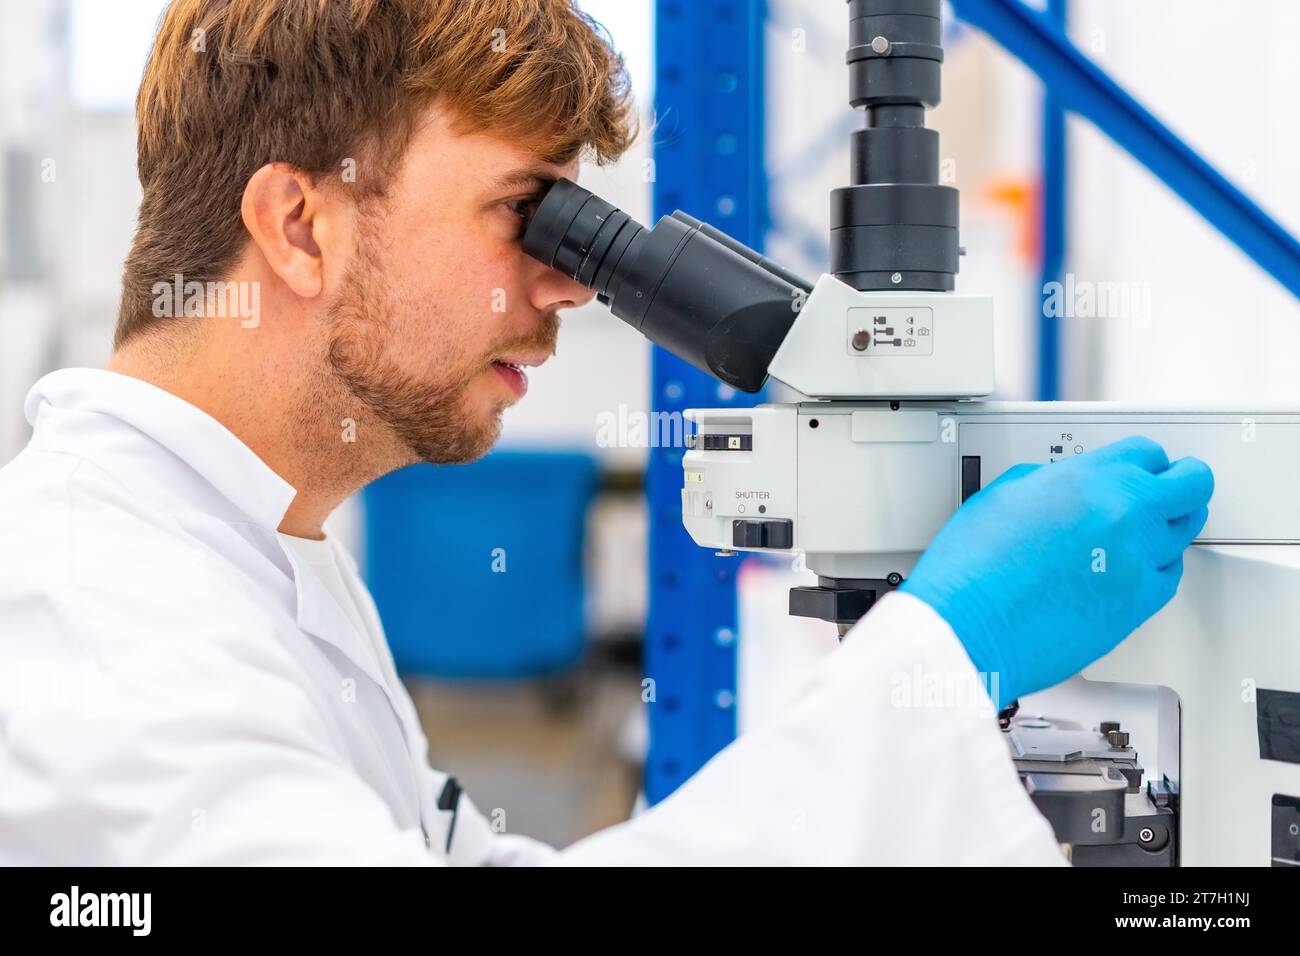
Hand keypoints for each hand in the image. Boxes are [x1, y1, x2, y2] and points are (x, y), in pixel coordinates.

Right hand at [900, 436, 1213, 708]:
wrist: (967, 626)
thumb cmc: (970, 571)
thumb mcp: (1000, 497)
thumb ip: (1045, 482)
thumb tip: (1061, 486)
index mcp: (1085, 478)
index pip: (1147, 454)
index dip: (1146, 463)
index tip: (1146, 471)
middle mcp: (1120, 512)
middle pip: (1191, 487)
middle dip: (1185, 486)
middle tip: (1177, 491)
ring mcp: (1135, 558)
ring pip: (1183, 534)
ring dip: (1168, 530)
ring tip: (1147, 535)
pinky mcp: (1137, 602)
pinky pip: (1168, 578)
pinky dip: (1156, 571)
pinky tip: (1135, 570)